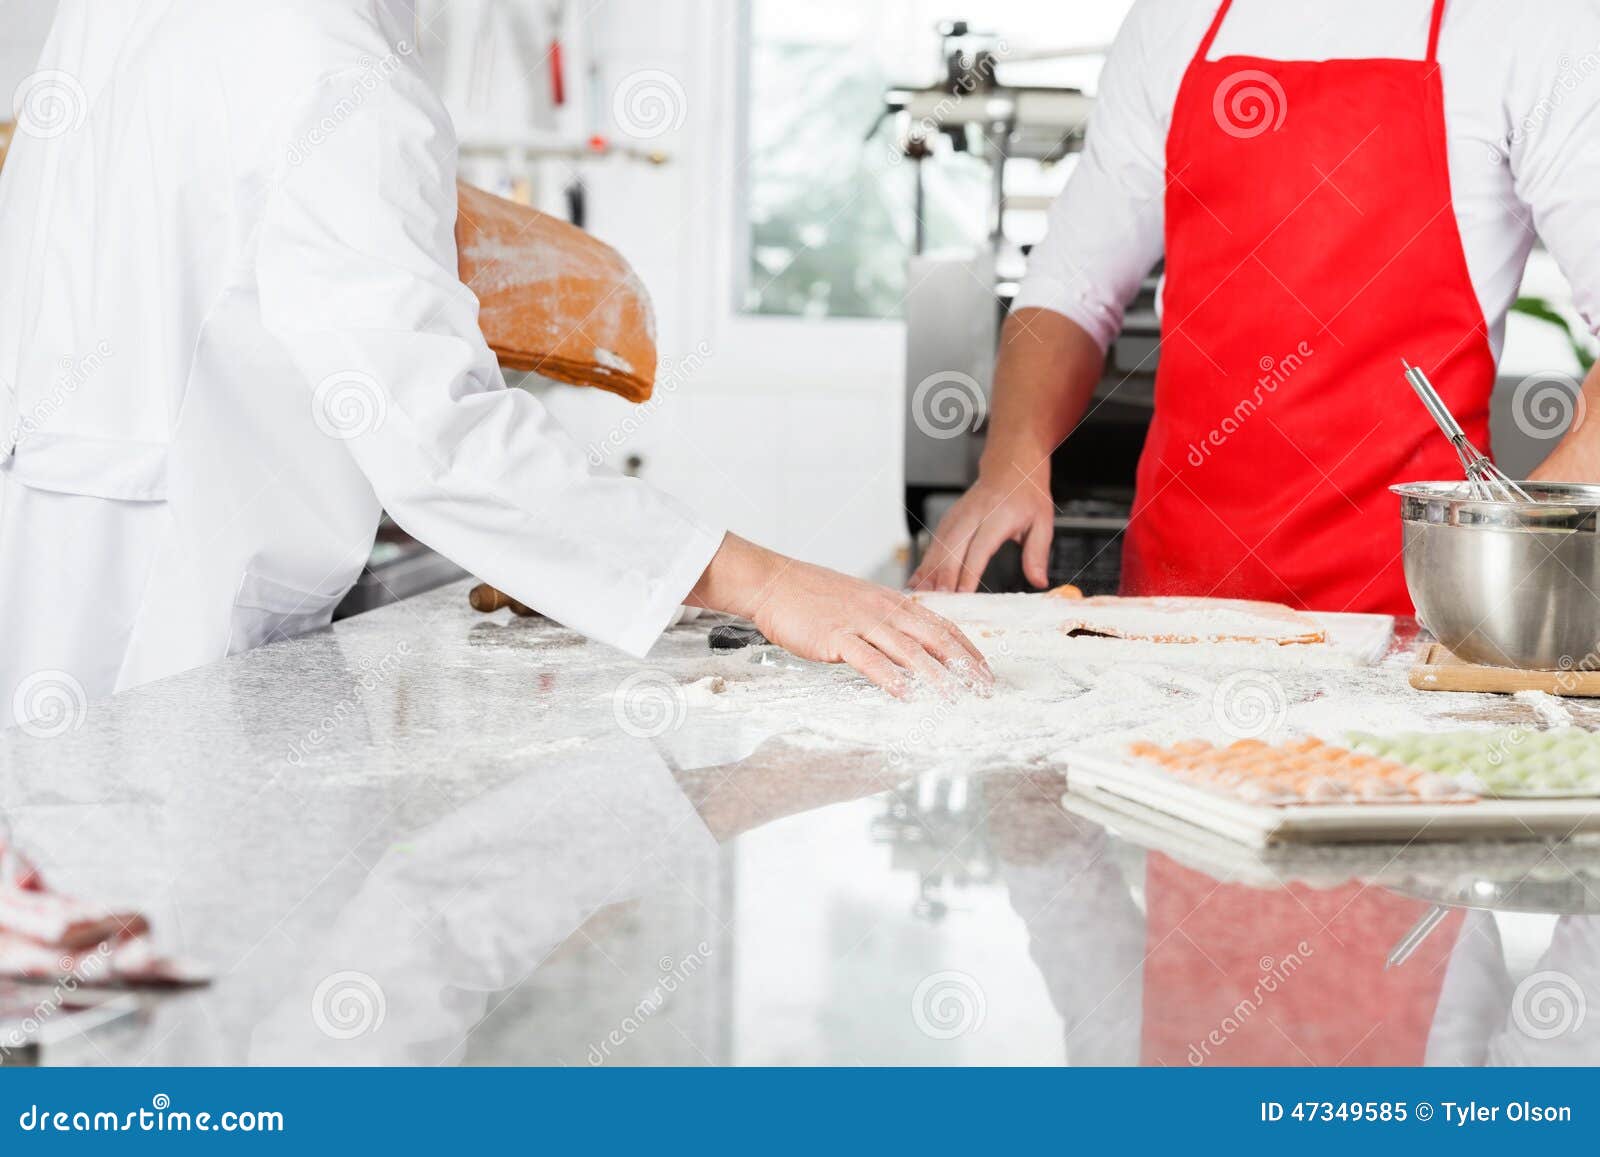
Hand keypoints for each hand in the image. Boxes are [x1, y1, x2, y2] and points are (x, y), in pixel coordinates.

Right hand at [688, 534, 992, 697]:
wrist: (774, 581)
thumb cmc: (812, 594)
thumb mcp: (859, 601)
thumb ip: (886, 619)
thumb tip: (909, 642)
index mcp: (891, 602)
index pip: (941, 625)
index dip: (966, 648)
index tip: (985, 669)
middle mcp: (883, 610)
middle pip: (934, 637)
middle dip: (964, 664)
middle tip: (984, 687)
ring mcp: (860, 622)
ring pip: (908, 649)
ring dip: (935, 674)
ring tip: (956, 695)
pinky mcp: (836, 637)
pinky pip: (869, 659)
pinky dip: (890, 677)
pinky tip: (905, 694)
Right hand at [910, 463, 1053, 591]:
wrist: (1010, 464)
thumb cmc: (1026, 494)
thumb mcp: (1043, 522)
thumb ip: (1037, 553)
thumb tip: (1038, 581)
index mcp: (999, 515)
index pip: (980, 548)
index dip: (969, 571)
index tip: (963, 593)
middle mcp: (974, 514)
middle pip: (953, 547)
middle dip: (943, 575)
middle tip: (938, 600)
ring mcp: (958, 515)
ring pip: (939, 545)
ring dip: (929, 571)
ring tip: (921, 595)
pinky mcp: (949, 518)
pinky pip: (934, 543)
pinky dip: (925, 562)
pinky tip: (918, 580)